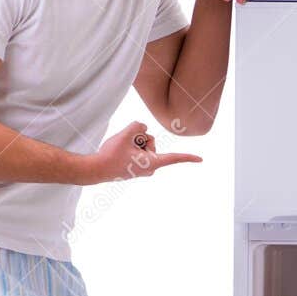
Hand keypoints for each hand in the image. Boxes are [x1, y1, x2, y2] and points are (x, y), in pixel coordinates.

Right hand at [80, 119, 202, 185]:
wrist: (95, 169)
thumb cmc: (111, 155)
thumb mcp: (126, 134)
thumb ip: (139, 126)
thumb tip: (143, 128)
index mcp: (152, 163)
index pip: (174, 158)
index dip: (188, 157)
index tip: (201, 159)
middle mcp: (150, 168)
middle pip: (151, 140)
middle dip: (140, 137)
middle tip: (125, 147)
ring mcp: (142, 168)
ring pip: (143, 144)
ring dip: (132, 141)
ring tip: (120, 151)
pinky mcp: (135, 166)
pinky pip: (136, 148)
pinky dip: (129, 146)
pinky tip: (119, 152)